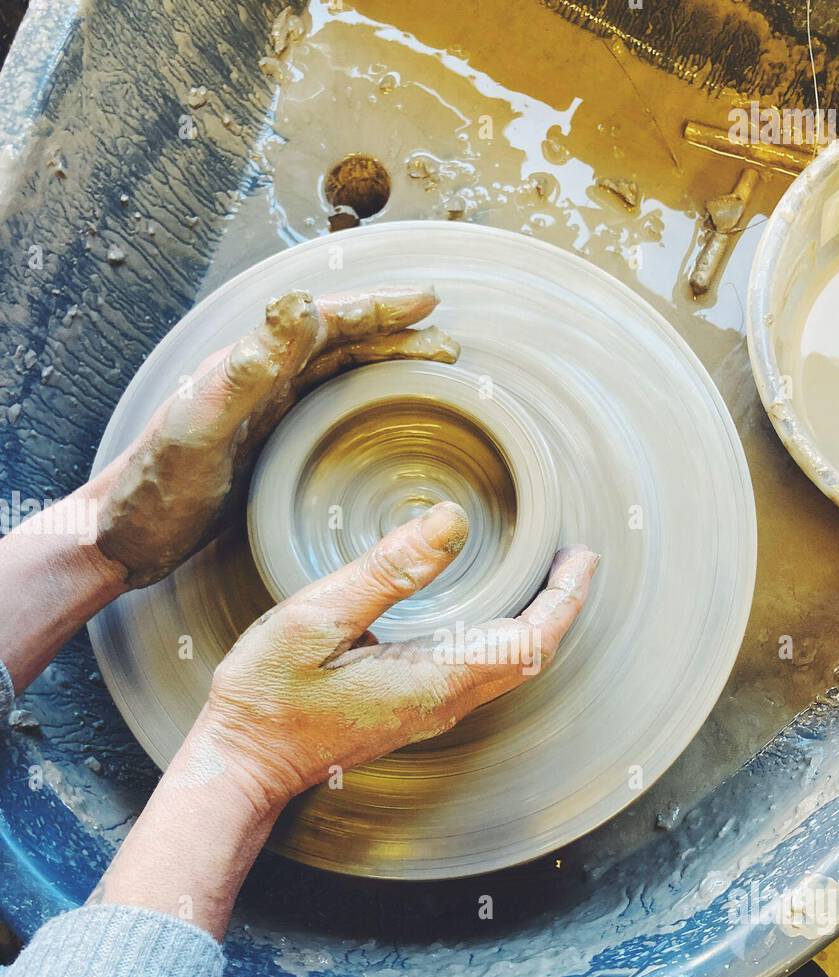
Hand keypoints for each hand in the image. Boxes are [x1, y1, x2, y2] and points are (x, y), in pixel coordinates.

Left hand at [88, 287, 456, 587]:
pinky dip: (363, 405)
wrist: (119, 538)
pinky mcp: (266, 449)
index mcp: (250, 369)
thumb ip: (246, 368)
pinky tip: (380, 422)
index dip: (377, 308)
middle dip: (395, 335)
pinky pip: (327, 413)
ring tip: (430, 369)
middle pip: (340, 344)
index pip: (326, 323)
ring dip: (385, 367)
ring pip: (338, 376)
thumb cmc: (154, 490)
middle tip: (447, 341)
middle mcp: (261, 383)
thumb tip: (296, 302)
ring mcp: (265, 415)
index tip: (427, 302)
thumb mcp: (201, 427)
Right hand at [199, 502, 598, 812]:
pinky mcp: (411, 709)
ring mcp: (429, 710)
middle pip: (529, 656)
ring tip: (545, 576)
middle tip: (574, 558)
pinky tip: (487, 608)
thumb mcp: (317, 619)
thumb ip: (386, 571)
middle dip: (560, 607)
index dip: (564, 597)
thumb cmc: (269, 696)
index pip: (530, 641)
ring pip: (506, 667)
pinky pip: (478, 671)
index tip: (580, 556)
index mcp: (434, 679)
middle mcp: (444, 702)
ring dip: (534, 622)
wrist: (244, 762)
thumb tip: (451, 521)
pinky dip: (501, 636)